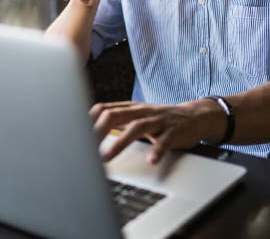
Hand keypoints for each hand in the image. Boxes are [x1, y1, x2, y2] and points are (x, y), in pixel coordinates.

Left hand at [90, 100, 222, 163]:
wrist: (195, 116)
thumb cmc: (161, 120)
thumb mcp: (136, 117)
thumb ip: (116, 121)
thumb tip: (90, 131)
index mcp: (130, 109)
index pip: (103, 109)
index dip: (88, 122)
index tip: (74, 137)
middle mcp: (142, 112)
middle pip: (115, 115)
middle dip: (98, 131)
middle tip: (85, 148)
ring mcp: (158, 120)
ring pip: (137, 127)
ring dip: (120, 142)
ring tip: (107, 156)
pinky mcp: (174, 131)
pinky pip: (165, 140)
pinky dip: (158, 150)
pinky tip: (152, 160)